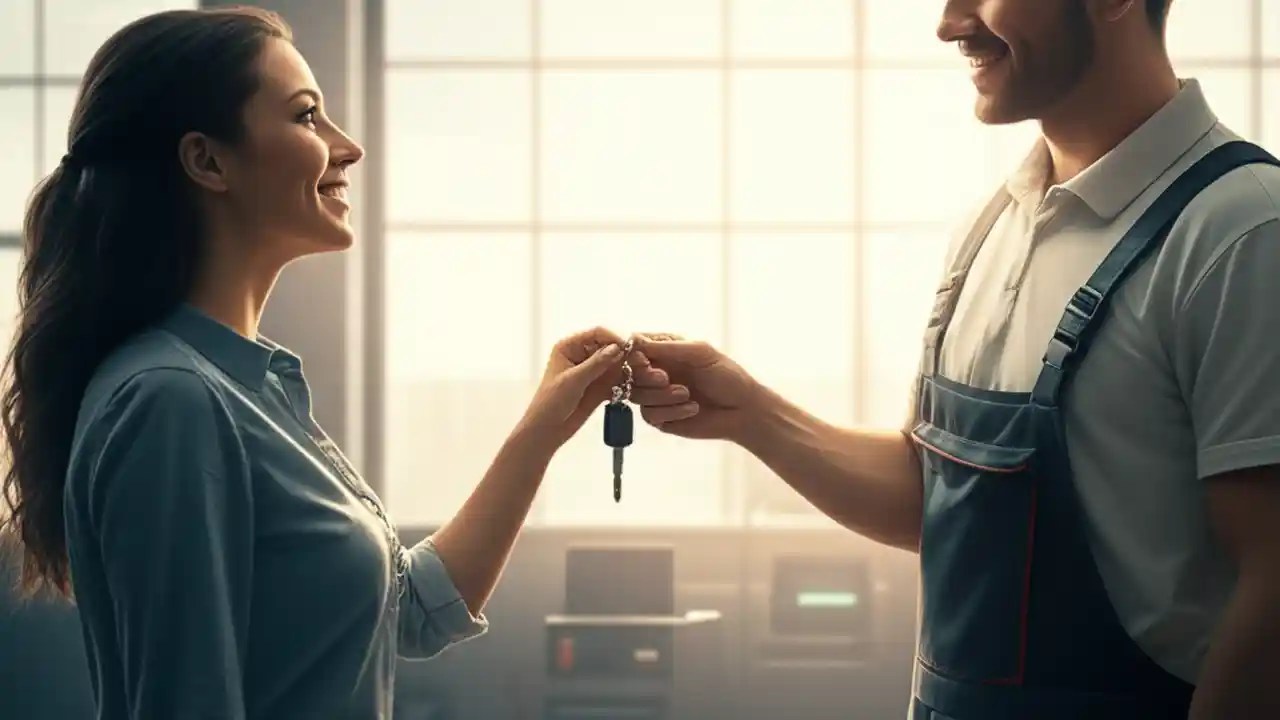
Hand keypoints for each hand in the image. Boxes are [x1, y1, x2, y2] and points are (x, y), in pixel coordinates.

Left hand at [516, 327, 678, 447]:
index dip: (614, 337)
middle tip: (642, 362)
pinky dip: (628, 381)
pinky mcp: (600, 386)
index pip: (597, 333)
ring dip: (630, 367)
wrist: (547, 431)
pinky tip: (638, 385)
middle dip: (626, 353)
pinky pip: (618, 378)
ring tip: (644, 374)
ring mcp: (593, 371)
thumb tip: (618, 348)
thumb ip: (596, 364)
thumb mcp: (573, 381)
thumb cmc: (550, 403)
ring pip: (617, 363)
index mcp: (569, 346)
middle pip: (610, 347)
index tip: (629, 347)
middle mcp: (582, 354)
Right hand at [627, 333, 762, 440]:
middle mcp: (657, 371)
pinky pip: (649, 415)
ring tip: (687, 395)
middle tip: (666, 379)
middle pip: (628, 373)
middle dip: (646, 378)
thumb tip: (634, 340)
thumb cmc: (727, 376)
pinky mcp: (661, 418)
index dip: (633, 355)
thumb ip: (667, 347)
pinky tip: (692, 409)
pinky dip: (671, 412)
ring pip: (637, 396)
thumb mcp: (700, 353)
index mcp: (665, 350)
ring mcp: (657, 395)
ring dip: (662, 397)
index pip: (634, 347)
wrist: (743, 411)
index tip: (644, 361)